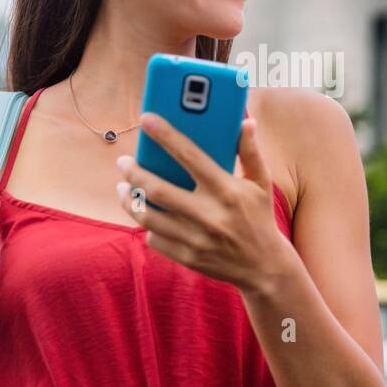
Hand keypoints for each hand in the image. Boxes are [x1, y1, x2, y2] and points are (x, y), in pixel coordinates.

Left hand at [115, 113, 289, 294]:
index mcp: (226, 190)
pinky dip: (146, 223)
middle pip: (156, 189)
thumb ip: (250, 152)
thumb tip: (245, 122)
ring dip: (128, 199)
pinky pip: (154, 237)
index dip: (165, 135)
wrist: (263, 267)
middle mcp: (209, 215)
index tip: (146, 119)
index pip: (190, 156)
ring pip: (148, 216)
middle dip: (132, 172)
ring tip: (122, 187)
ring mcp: (196, 239)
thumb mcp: (261, 183)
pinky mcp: (188, 257)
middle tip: (123, 161)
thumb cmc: (259, 217)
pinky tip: (144, 212)